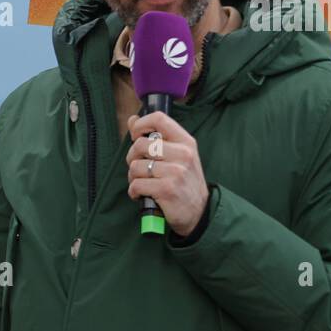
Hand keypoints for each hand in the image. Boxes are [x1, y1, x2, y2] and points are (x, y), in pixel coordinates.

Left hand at [125, 111, 208, 236]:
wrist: (198, 212)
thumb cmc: (184, 181)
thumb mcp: (178, 155)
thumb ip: (156, 137)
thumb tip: (132, 119)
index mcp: (185, 141)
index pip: (158, 119)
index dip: (140, 125)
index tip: (136, 136)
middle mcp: (182, 154)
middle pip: (140, 144)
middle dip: (132, 158)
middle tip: (140, 168)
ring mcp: (175, 172)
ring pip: (135, 166)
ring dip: (133, 177)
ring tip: (143, 183)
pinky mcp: (167, 189)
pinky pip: (136, 184)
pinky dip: (134, 192)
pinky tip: (143, 194)